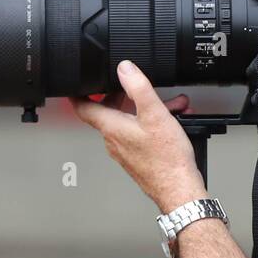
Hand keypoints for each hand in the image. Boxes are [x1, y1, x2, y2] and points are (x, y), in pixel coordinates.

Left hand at [70, 60, 207, 212]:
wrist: (179, 189)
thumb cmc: (167, 159)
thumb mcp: (154, 114)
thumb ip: (138, 87)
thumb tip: (125, 68)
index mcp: (111, 127)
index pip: (83, 107)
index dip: (78, 92)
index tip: (77, 83)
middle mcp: (113, 141)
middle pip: (109, 112)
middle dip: (123, 96)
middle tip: (133, 87)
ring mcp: (124, 152)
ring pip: (128, 123)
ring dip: (146, 111)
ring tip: (170, 107)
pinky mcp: (136, 160)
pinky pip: (138, 136)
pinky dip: (151, 125)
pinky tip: (172, 125)